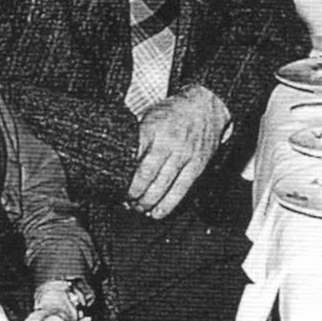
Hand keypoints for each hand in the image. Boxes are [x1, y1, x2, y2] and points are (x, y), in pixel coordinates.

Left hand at [128, 85, 228, 218]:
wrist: (206, 107)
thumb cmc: (173, 113)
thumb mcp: (149, 116)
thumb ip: (136, 138)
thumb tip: (117, 162)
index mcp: (153, 129)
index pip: (133, 158)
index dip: (123, 177)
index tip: (115, 186)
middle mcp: (169, 143)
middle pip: (146, 176)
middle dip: (133, 194)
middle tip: (125, 201)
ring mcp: (185, 155)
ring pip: (163, 186)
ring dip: (147, 202)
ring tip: (138, 208)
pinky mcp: (197, 166)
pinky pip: (181, 190)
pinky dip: (167, 205)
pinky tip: (157, 213)